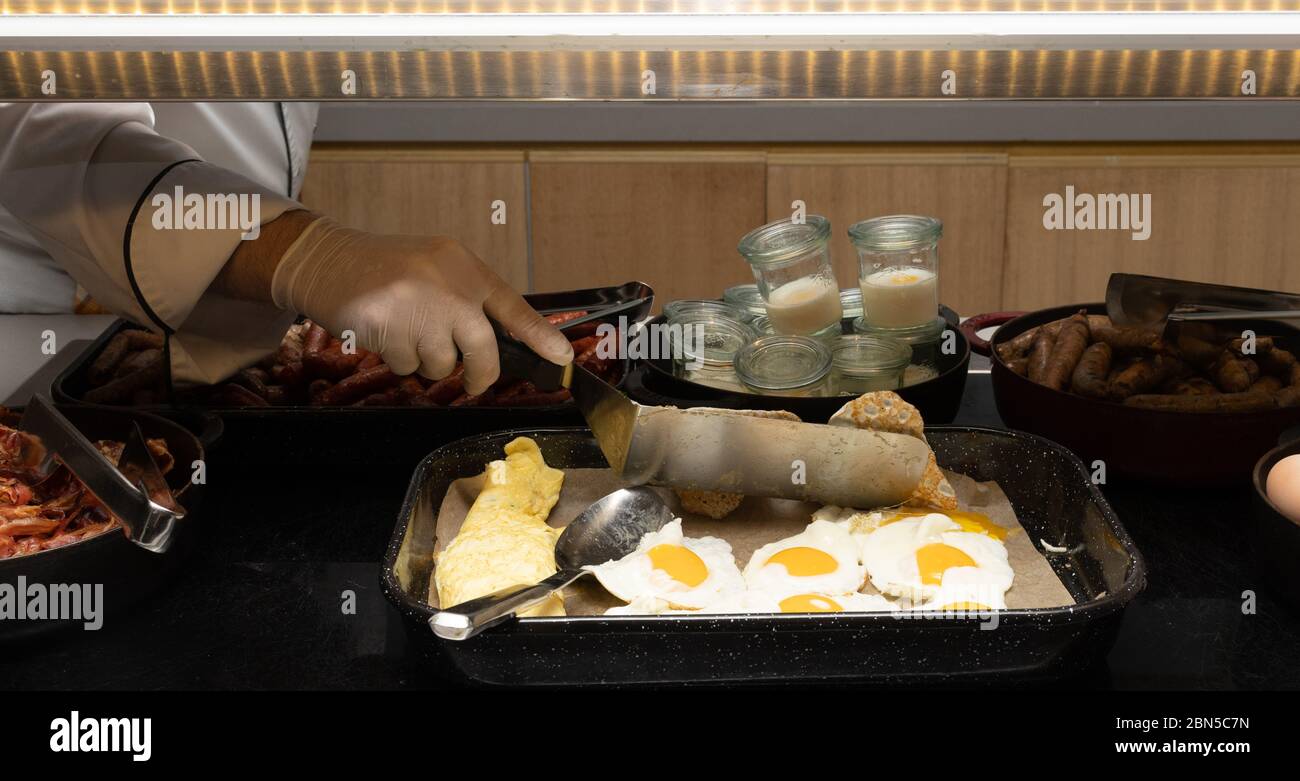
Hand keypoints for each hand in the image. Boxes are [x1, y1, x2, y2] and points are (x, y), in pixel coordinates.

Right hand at [270, 218, 572, 394]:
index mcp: (464, 267)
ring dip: (426, 361)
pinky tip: (384, 332)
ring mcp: (417, 305)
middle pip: (482, 350)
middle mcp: (446, 284)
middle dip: (479, 373)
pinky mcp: (387, 325)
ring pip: (440, 364)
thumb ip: (468, 300)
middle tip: (471, 378)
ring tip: (406, 331)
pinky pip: (405, 365)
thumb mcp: (437, 270)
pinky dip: (396, 358)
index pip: (511, 306)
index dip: (540, 335)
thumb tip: (498, 343)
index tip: (562, 357)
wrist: (326, 258)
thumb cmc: (386, 268)